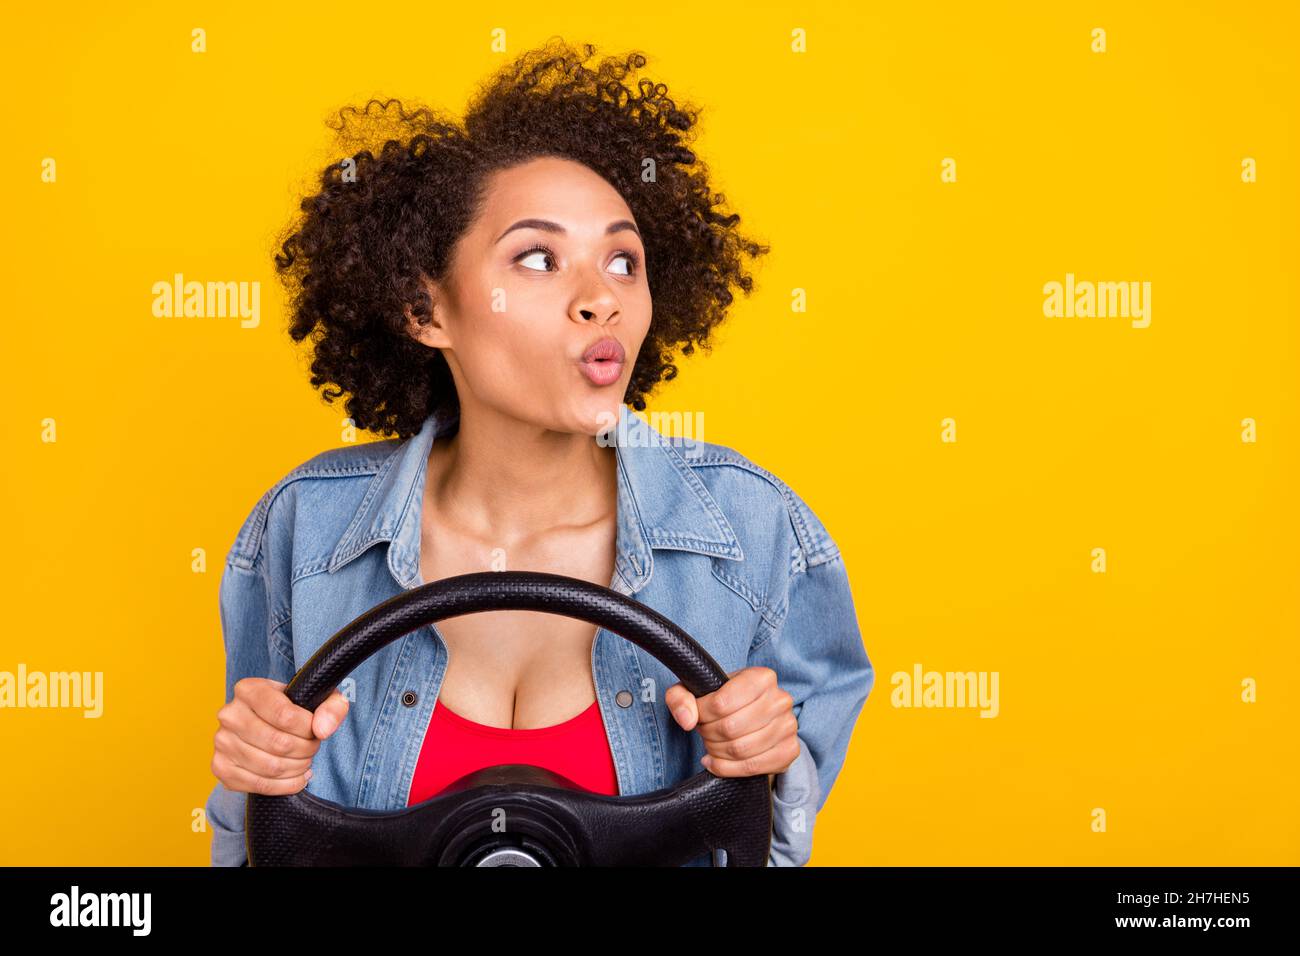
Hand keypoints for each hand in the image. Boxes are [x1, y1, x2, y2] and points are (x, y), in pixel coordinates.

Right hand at [211, 677, 349, 795]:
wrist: (266, 724)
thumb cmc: (293, 709)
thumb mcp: (318, 698)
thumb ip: (331, 707)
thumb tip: (323, 729)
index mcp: (249, 689)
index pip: (285, 715)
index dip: (308, 729)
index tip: (316, 731)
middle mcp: (229, 714)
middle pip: (279, 743)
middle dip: (306, 750)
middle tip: (313, 748)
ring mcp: (222, 742)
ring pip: (270, 767)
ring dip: (298, 768)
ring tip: (305, 761)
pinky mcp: (221, 767)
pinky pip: (258, 785)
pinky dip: (285, 786)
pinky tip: (296, 777)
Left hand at [664, 666, 798, 782]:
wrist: (753, 716)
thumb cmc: (724, 700)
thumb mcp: (697, 691)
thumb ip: (681, 698)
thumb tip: (687, 720)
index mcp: (762, 677)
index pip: (721, 703)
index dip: (702, 715)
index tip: (698, 716)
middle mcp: (780, 699)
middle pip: (731, 728)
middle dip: (709, 734)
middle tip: (704, 733)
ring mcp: (789, 726)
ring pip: (741, 749)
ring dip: (717, 752)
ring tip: (711, 745)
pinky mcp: (790, 750)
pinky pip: (753, 767)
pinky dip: (728, 769)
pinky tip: (717, 762)